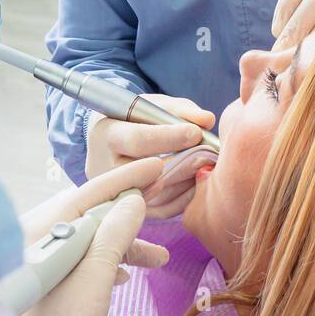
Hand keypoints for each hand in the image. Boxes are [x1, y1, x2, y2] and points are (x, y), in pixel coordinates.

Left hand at [20, 157, 168, 315]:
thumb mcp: (95, 277)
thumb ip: (114, 234)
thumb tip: (133, 202)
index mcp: (39, 231)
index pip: (87, 193)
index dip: (126, 180)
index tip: (157, 167)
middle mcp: (31, 242)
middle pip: (87, 216)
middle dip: (127, 217)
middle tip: (162, 209)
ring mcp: (33, 267)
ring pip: (85, 242)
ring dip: (121, 246)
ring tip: (158, 258)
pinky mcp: (39, 289)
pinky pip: (77, 263)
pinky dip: (103, 264)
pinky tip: (123, 275)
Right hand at [85, 93, 216, 219]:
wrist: (109, 141)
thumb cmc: (134, 119)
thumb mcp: (152, 106)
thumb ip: (179, 110)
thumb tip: (207, 120)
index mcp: (107, 134)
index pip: (137, 140)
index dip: (169, 137)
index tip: (196, 133)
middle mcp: (106, 167)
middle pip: (146, 172)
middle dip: (183, 163)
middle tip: (208, 155)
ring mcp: (117, 190)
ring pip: (157, 194)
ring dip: (186, 182)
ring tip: (206, 167)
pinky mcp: (131, 207)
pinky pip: (161, 210)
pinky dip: (183, 198)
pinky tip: (197, 183)